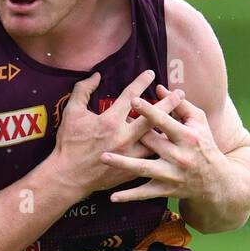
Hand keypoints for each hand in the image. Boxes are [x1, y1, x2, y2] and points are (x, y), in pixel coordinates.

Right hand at [51, 69, 184, 199]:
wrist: (69, 177)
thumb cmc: (69, 143)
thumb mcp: (71, 113)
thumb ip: (83, 91)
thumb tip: (96, 75)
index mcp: (110, 121)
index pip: (130, 96)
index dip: (141, 82)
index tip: (151, 73)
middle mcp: (124, 137)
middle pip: (153, 117)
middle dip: (168, 103)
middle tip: (180, 93)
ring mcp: (130, 155)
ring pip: (156, 140)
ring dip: (168, 129)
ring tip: (180, 120)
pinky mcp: (131, 169)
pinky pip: (150, 157)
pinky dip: (160, 149)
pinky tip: (169, 142)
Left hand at [100, 87, 225, 203]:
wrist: (215, 181)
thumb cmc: (203, 144)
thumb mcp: (198, 122)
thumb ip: (180, 105)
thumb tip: (158, 88)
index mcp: (187, 137)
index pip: (165, 121)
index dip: (149, 111)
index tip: (133, 99)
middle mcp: (179, 156)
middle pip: (151, 142)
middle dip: (131, 134)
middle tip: (109, 126)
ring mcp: (171, 175)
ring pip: (144, 168)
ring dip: (123, 164)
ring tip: (104, 158)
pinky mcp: (165, 189)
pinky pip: (144, 194)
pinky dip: (129, 196)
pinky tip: (112, 197)